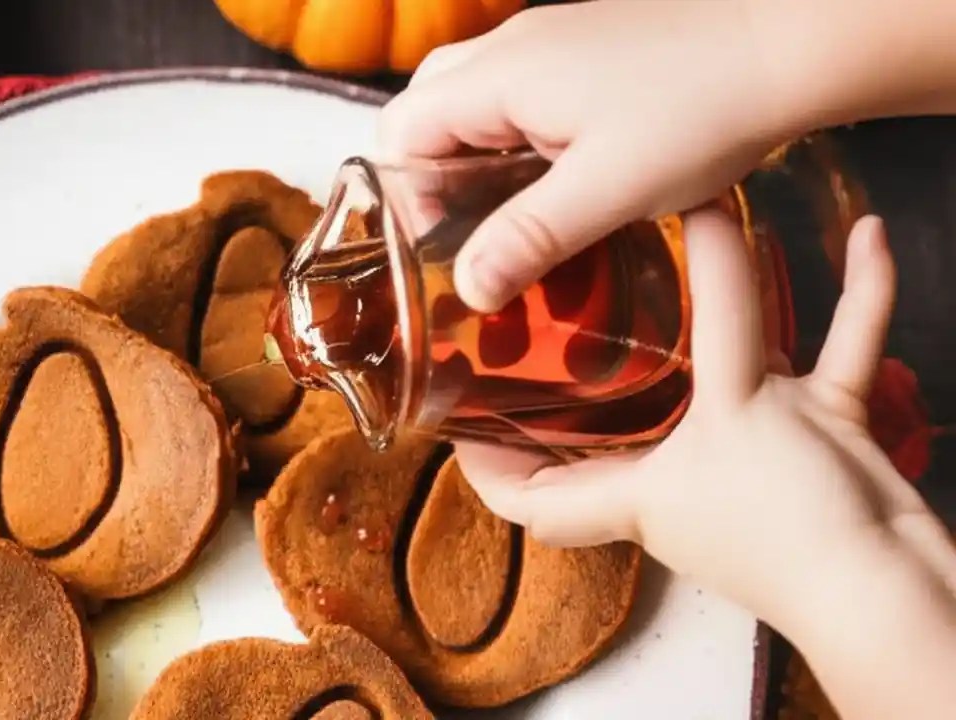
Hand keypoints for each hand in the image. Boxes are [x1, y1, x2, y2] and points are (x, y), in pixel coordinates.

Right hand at [378, 1, 803, 312]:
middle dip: (431, 177)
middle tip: (473, 235)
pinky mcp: (582, 49)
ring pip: (469, 103)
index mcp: (499, 76)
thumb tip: (467, 290)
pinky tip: (559, 178)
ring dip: (474, 160)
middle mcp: (510, 48)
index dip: (408, 198)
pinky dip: (513, 140)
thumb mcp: (610, 190)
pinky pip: (515, 96)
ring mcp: (547, 43)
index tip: (455, 251)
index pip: (400, 132)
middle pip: (423, 112)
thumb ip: (529, 239)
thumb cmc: (702, 109)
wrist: (788, 41)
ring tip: (515, 215)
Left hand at [459, 209, 955, 719]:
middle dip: (585, 379)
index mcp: (631, 495)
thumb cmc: (793, 522)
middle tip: (560, 302)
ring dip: (721, 318)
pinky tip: (867, 240)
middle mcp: (680, 478)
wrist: (896, 582)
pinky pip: (829, 356)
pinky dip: (853, 302)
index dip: (482, 467)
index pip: (523, 500)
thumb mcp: (737, 400)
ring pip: (725, 376)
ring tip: (689, 251)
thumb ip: (720, 307)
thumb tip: (703, 209)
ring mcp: (751, 457)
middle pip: (611, 429)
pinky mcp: (820, 436)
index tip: (455, 412)